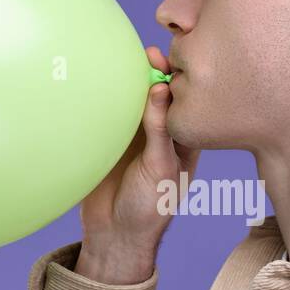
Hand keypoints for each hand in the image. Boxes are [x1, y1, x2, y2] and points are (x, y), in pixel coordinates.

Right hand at [75, 46, 200, 283]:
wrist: (114, 235)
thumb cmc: (149, 208)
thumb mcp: (161, 168)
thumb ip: (159, 130)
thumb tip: (160, 89)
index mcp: (181, 141)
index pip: (184, 104)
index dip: (180, 81)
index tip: (173, 61)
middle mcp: (159, 134)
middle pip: (159, 95)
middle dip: (156, 72)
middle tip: (151, 54)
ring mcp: (133, 136)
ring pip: (134, 100)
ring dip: (131, 81)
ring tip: (129, 59)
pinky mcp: (108, 139)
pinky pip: (109, 113)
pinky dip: (108, 96)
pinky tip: (105, 80)